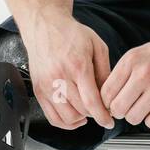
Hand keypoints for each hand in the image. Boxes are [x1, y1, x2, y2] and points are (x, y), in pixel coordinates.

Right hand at [21, 14, 113, 129]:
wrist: (44, 26)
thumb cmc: (71, 34)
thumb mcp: (97, 46)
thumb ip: (105, 72)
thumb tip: (110, 95)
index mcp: (78, 66)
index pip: (91, 102)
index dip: (102, 116)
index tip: (109, 121)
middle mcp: (60, 78)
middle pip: (81, 111)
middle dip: (94, 114)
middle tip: (101, 110)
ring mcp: (47, 86)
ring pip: (67, 117)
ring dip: (81, 119)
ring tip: (87, 112)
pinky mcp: (39, 91)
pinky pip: (52, 117)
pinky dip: (65, 122)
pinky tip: (75, 117)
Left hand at [99, 25, 149, 128]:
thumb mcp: (141, 53)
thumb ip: (124, 73)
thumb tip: (106, 97)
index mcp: (131, 60)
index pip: (106, 92)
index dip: (107, 102)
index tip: (113, 104)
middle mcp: (143, 73)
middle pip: (117, 108)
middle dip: (121, 112)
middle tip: (129, 108)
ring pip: (133, 118)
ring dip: (137, 116)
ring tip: (145, 107)